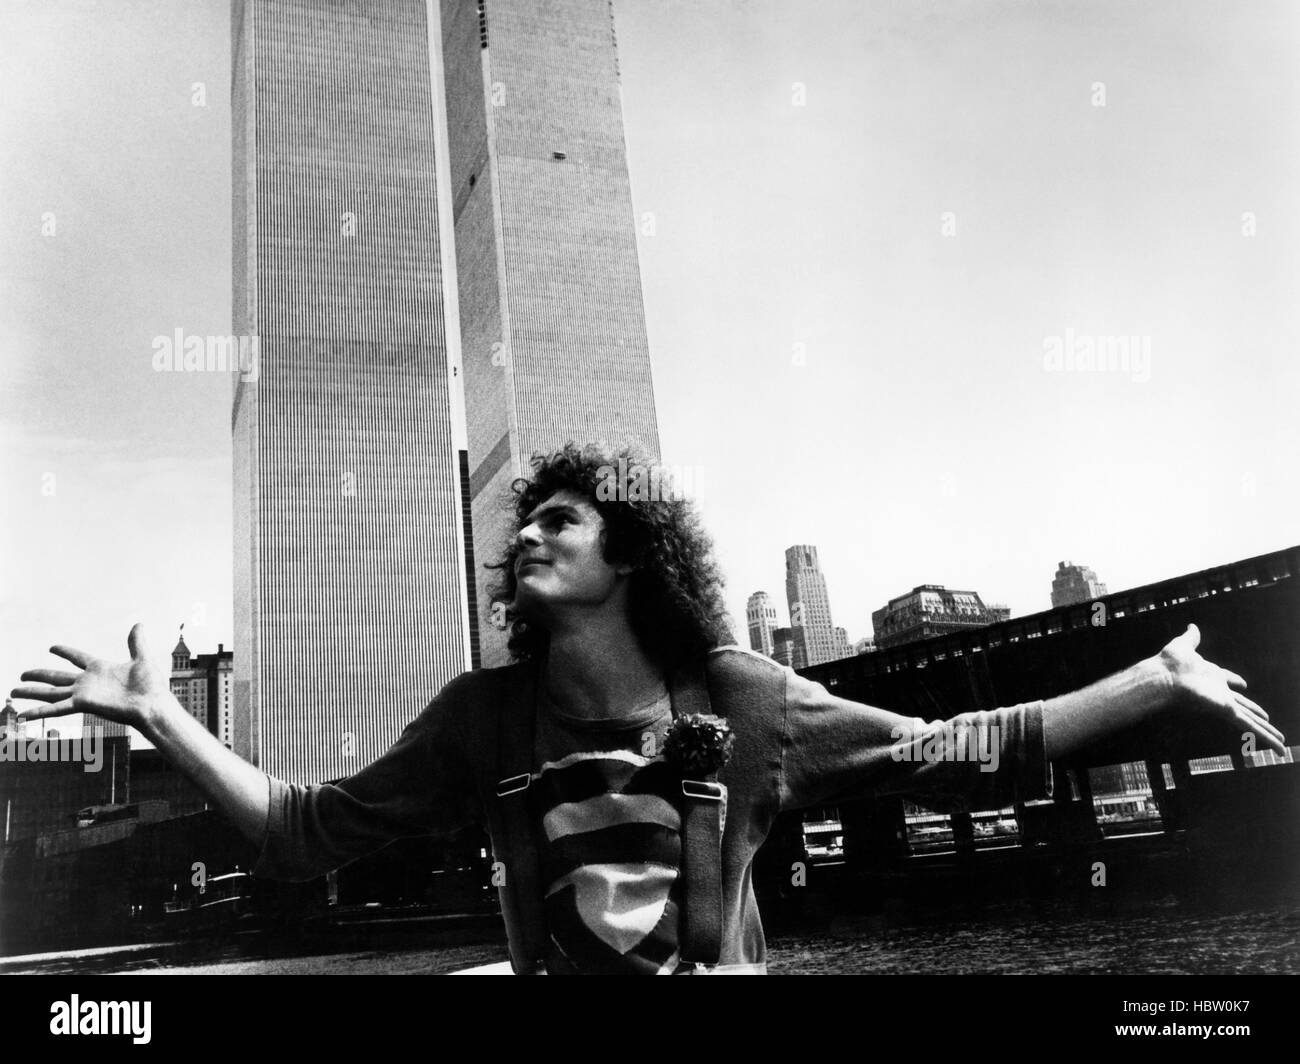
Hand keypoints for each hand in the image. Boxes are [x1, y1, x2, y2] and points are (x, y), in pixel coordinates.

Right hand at [10, 623, 171, 732]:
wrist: (152, 704)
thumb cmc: (150, 686)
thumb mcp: (141, 658)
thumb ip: (136, 642)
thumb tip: (139, 624)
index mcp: (101, 669)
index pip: (78, 658)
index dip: (66, 652)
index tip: (52, 647)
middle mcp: (88, 683)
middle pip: (57, 677)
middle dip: (39, 675)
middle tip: (22, 674)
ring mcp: (83, 694)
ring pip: (50, 693)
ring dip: (31, 692)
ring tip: (12, 692)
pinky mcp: (83, 704)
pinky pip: (56, 708)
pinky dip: (39, 712)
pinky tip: (23, 715)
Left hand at [1155, 623, 1286, 754]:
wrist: (1164, 676)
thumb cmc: (1170, 662)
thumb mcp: (1184, 645)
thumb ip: (1191, 637)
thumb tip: (1192, 626)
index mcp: (1210, 676)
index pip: (1228, 679)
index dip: (1236, 680)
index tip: (1243, 684)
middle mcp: (1219, 692)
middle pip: (1244, 705)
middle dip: (1257, 712)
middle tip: (1268, 718)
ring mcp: (1224, 704)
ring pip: (1252, 721)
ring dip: (1269, 732)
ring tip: (1282, 743)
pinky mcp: (1227, 712)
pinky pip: (1250, 727)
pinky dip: (1266, 737)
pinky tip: (1280, 748)